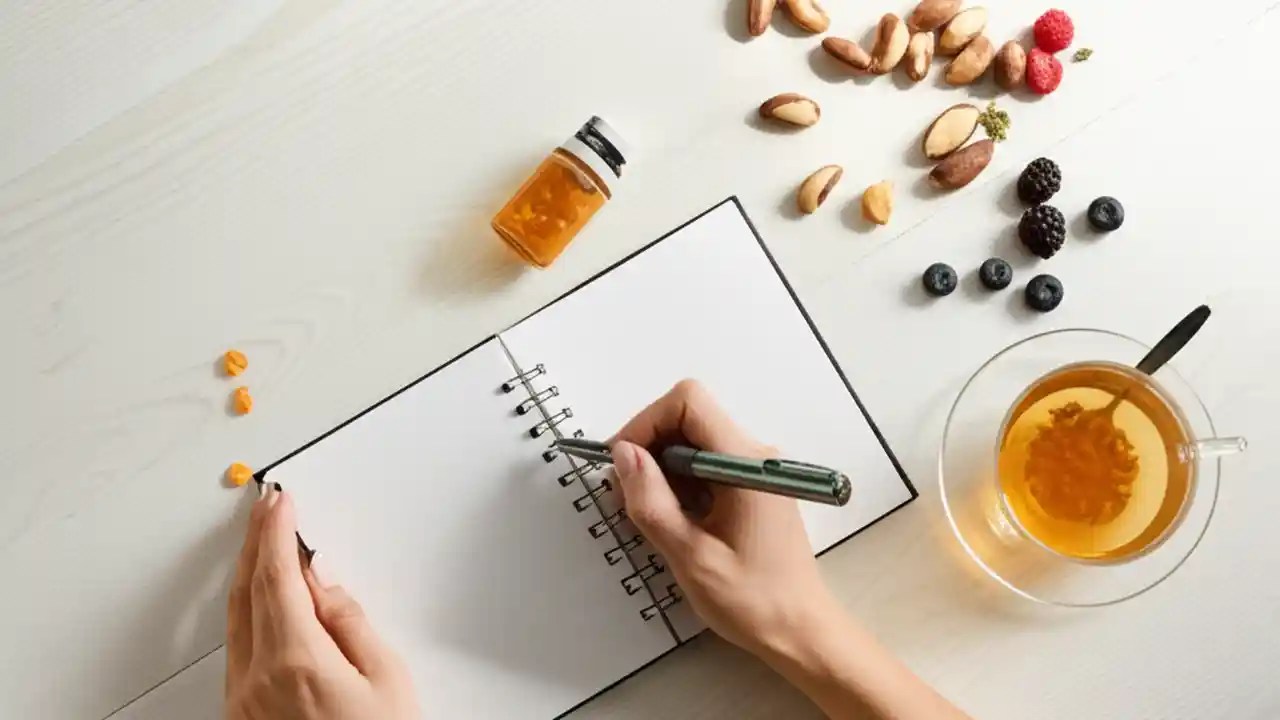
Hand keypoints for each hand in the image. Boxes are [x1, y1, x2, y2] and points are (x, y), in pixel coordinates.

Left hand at [225, 484, 418, 719]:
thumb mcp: (387, 679)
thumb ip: (350, 622)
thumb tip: (324, 582)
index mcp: (296, 661)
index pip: (277, 576)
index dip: (275, 531)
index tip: (279, 501)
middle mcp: (257, 679)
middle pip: (246, 591)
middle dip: (255, 543)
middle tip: (266, 508)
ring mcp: (243, 700)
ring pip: (236, 618)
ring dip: (247, 574)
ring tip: (263, 543)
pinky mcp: (240, 716)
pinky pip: (238, 646)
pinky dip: (249, 609)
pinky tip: (263, 599)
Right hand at [611, 381, 968, 719]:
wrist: (800, 631)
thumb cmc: (752, 600)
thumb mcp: (690, 556)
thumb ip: (653, 502)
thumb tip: (623, 454)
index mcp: (744, 463)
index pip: (688, 402)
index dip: (647, 423)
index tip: (623, 464)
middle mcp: (753, 455)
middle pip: (688, 418)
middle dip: (649, 449)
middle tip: (629, 498)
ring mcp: (753, 470)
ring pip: (692, 442)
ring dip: (662, 471)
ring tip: (654, 519)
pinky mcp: (750, 487)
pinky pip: (704, 466)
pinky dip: (679, 485)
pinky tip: (675, 523)